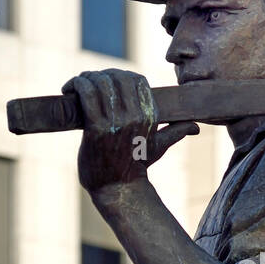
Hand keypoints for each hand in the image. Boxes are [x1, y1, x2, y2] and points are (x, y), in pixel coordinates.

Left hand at [65, 68, 198, 196]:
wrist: (119, 189)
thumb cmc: (137, 166)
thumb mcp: (159, 146)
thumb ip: (176, 132)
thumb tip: (195, 128)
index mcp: (150, 116)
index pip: (136, 79)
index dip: (119, 75)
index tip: (106, 81)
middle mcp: (136, 116)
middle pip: (117, 77)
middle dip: (100, 74)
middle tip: (88, 81)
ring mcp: (116, 122)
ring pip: (100, 82)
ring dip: (85, 77)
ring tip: (76, 85)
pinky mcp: (96, 128)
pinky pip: (86, 94)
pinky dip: (76, 85)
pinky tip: (69, 89)